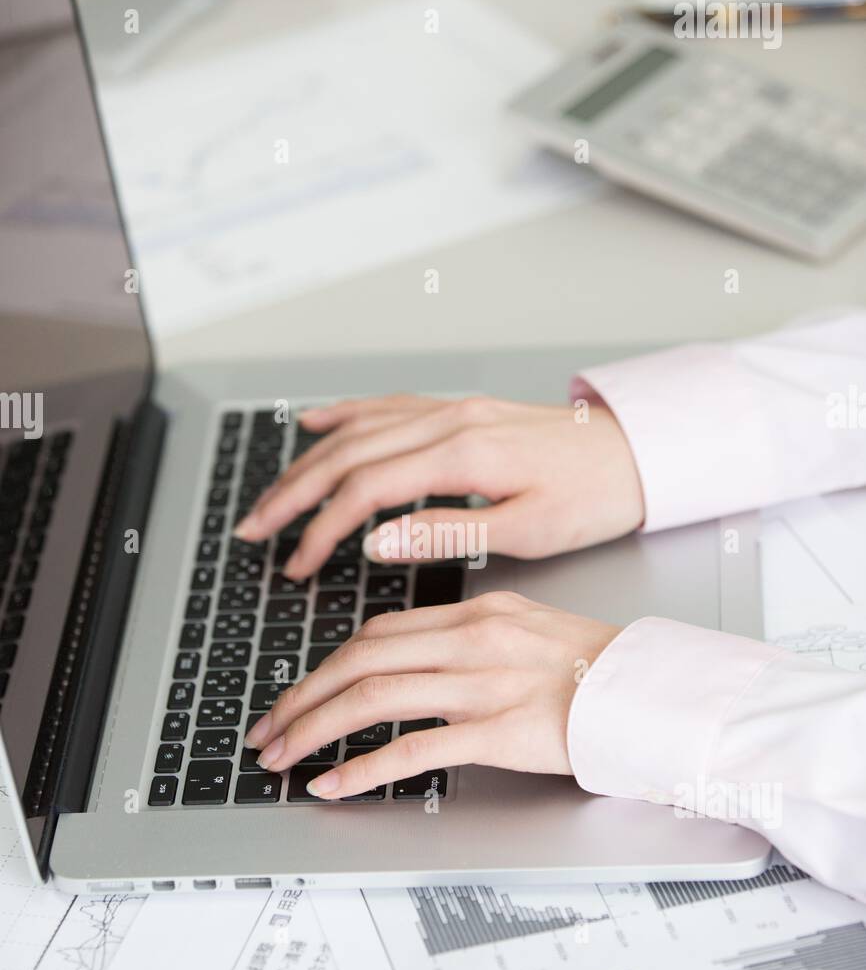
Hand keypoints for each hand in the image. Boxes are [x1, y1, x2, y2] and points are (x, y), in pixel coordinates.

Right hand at [234, 394, 644, 577]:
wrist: (635, 454)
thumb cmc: (592, 497)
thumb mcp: (525, 531)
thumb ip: (444, 532)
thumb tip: (373, 541)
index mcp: (463, 454)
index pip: (366, 491)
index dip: (322, 529)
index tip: (297, 564)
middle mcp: (448, 420)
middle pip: (347, 454)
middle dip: (293, 495)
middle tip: (254, 530)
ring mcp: (451, 409)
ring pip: (358, 429)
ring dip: (307, 462)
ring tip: (270, 496)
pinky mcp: (458, 409)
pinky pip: (387, 405)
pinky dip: (345, 415)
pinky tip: (315, 424)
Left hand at [245, 592, 620, 797]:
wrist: (654, 694)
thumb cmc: (599, 672)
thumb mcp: (529, 631)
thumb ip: (471, 640)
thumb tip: (417, 662)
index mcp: (477, 613)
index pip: (379, 633)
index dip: (326, 666)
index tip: (298, 694)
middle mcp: (472, 641)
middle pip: (360, 660)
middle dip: (302, 698)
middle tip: (269, 730)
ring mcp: (483, 685)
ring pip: (373, 697)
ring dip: (315, 729)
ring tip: (282, 757)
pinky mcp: (499, 732)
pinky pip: (413, 749)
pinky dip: (362, 768)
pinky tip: (334, 786)